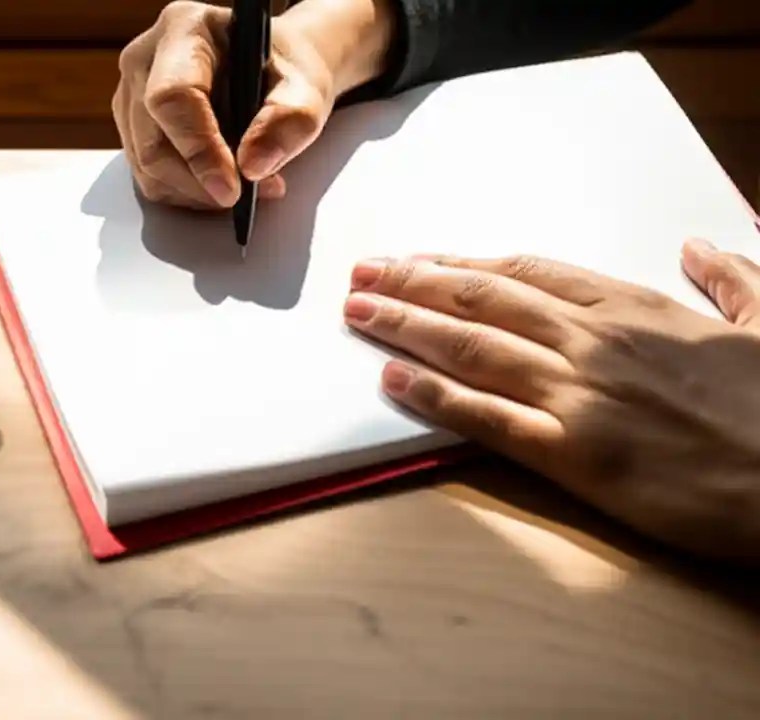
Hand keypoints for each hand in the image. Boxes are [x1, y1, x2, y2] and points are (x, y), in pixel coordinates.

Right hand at [113, 0, 396, 208]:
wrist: (270, 70)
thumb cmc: (282, 70)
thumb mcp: (307, 87)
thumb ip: (290, 121)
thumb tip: (253, 166)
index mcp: (184, 30)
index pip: (173, 97)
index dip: (199, 150)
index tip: (231, 189)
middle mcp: (144, 60)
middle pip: (154, 143)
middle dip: (202, 183)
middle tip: (250, 193)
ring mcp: (130, 96)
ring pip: (148, 168)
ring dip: (197, 193)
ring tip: (244, 186)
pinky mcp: (132, 129)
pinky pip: (149, 179)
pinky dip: (187, 193)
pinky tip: (219, 183)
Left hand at [342, 240, 759, 562]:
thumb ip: (730, 278)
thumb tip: (701, 246)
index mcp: (634, 308)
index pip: (526, 272)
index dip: (462, 263)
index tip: (419, 256)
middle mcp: (595, 342)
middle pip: (482, 299)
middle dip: (413, 282)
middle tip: (361, 273)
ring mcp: (580, 396)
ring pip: (472, 347)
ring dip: (404, 325)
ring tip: (355, 311)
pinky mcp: (576, 455)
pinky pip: (488, 418)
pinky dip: (433, 393)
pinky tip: (391, 377)